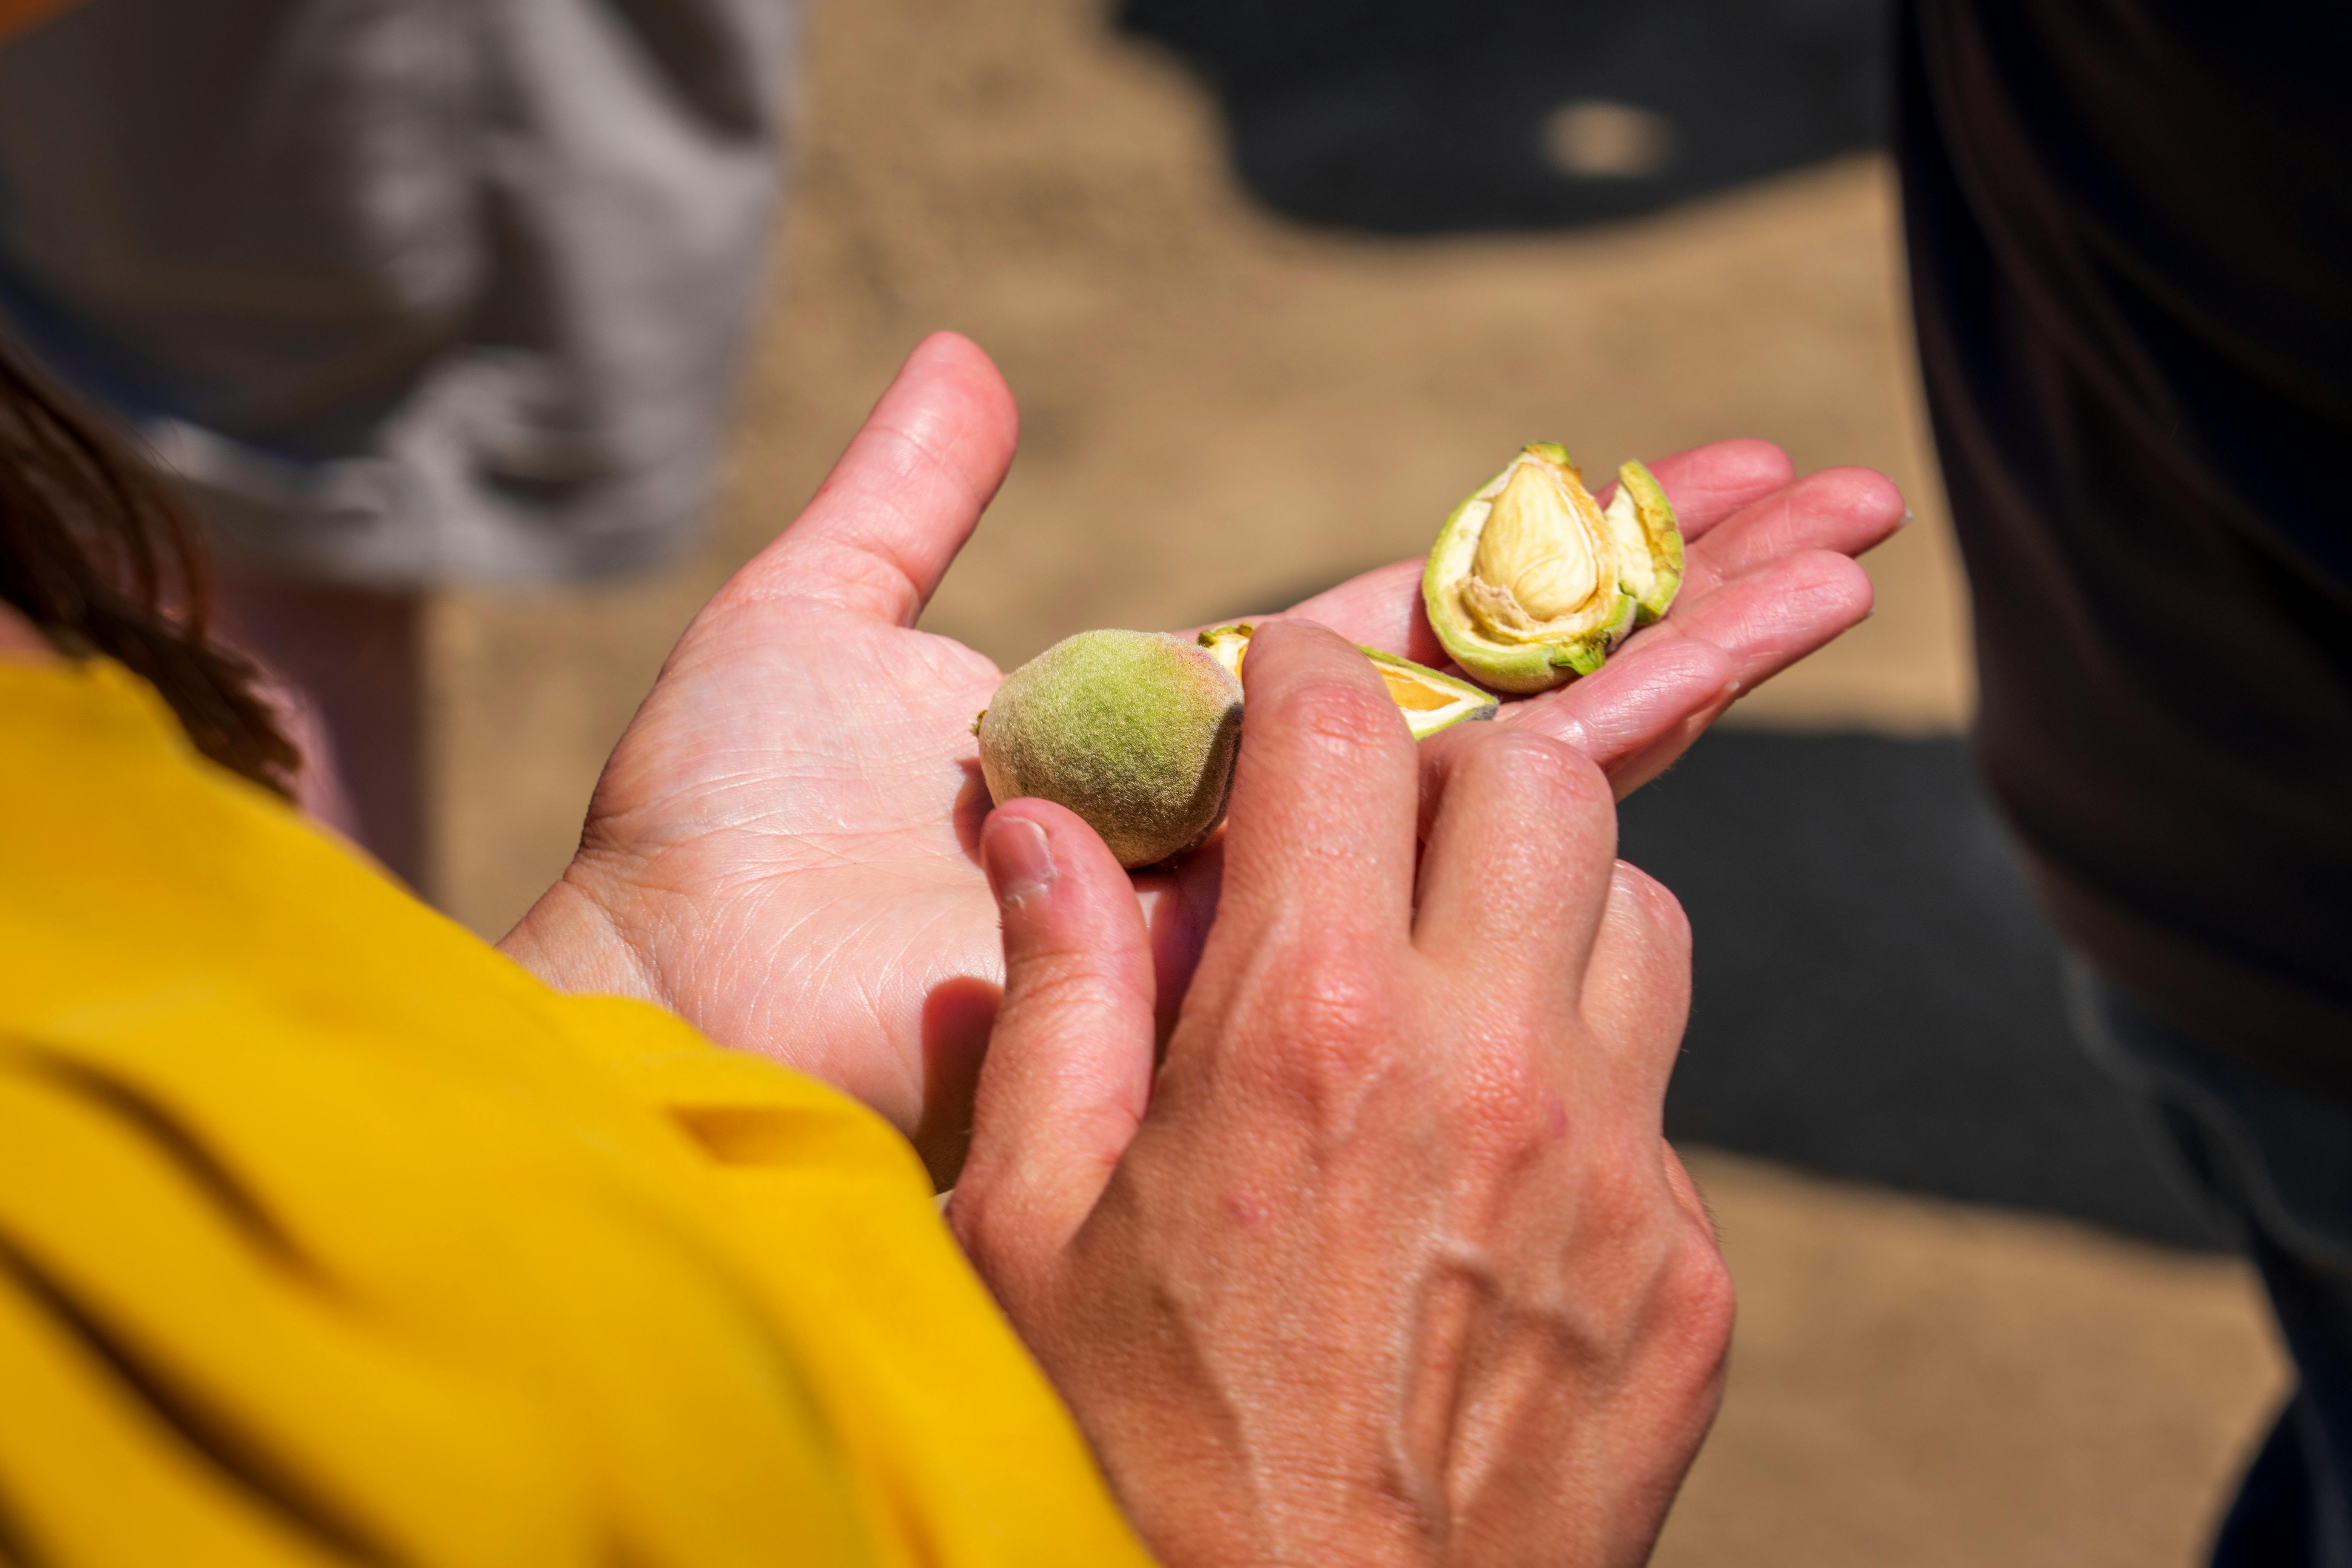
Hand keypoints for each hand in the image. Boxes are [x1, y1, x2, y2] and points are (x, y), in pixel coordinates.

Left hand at [500, 333, 1900, 1180]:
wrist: (681, 985)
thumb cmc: (716, 830)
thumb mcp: (819, 622)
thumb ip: (910, 502)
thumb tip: (975, 360)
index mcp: (1183, 726)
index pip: (1410, 625)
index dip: (1542, 548)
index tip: (1679, 473)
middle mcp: (1266, 814)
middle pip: (1514, 682)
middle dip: (1672, 588)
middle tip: (1836, 502)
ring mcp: (1293, 883)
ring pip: (1541, 748)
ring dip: (1698, 636)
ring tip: (1850, 548)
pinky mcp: (1287, 944)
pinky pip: (1484, 837)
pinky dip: (1622, 744)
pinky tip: (1744, 651)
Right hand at [950, 622, 1732, 1566]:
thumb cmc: (1122, 1457)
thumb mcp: (1023, 1229)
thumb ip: (1051, 1000)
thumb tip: (1045, 831)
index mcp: (1304, 1034)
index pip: (1344, 731)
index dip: (1306, 679)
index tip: (1282, 695)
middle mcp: (1488, 1073)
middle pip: (1547, 784)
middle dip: (1457, 773)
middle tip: (1378, 845)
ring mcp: (1613, 1180)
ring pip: (1640, 919)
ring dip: (1545, 914)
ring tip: (1447, 991)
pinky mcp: (1683, 1283)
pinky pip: (1659, 1106)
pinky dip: (1582, 1090)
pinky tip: (1487, 1176)